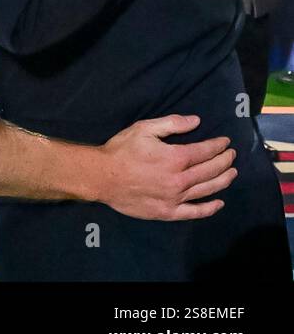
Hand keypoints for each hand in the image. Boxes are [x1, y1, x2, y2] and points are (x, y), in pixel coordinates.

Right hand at [96, 114, 235, 220]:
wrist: (101, 176)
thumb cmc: (121, 150)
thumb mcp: (143, 128)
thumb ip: (171, 124)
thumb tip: (196, 121)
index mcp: (175, 158)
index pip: (205, 151)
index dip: (218, 145)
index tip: (225, 142)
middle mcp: (180, 179)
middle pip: (211, 170)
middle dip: (225, 161)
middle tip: (231, 155)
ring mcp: (175, 198)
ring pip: (207, 190)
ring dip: (223, 180)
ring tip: (232, 173)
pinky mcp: (168, 212)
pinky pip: (194, 212)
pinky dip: (209, 208)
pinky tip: (218, 203)